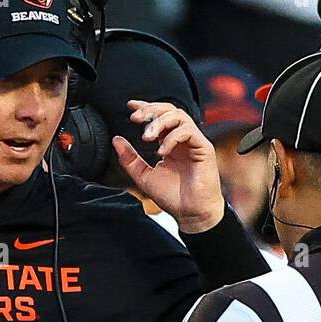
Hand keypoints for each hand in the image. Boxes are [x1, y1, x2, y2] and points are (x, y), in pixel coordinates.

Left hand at [116, 100, 224, 232]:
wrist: (191, 214)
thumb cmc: (173, 197)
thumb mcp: (144, 176)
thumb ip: (130, 159)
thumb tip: (116, 140)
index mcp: (170, 143)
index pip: (159, 117)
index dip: (145, 107)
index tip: (130, 107)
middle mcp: (183, 140)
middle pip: (169, 110)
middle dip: (150, 110)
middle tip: (135, 118)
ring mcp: (194, 142)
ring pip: (179, 116)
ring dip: (159, 122)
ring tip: (147, 137)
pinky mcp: (204, 147)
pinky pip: (188, 131)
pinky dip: (172, 137)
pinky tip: (162, 151)